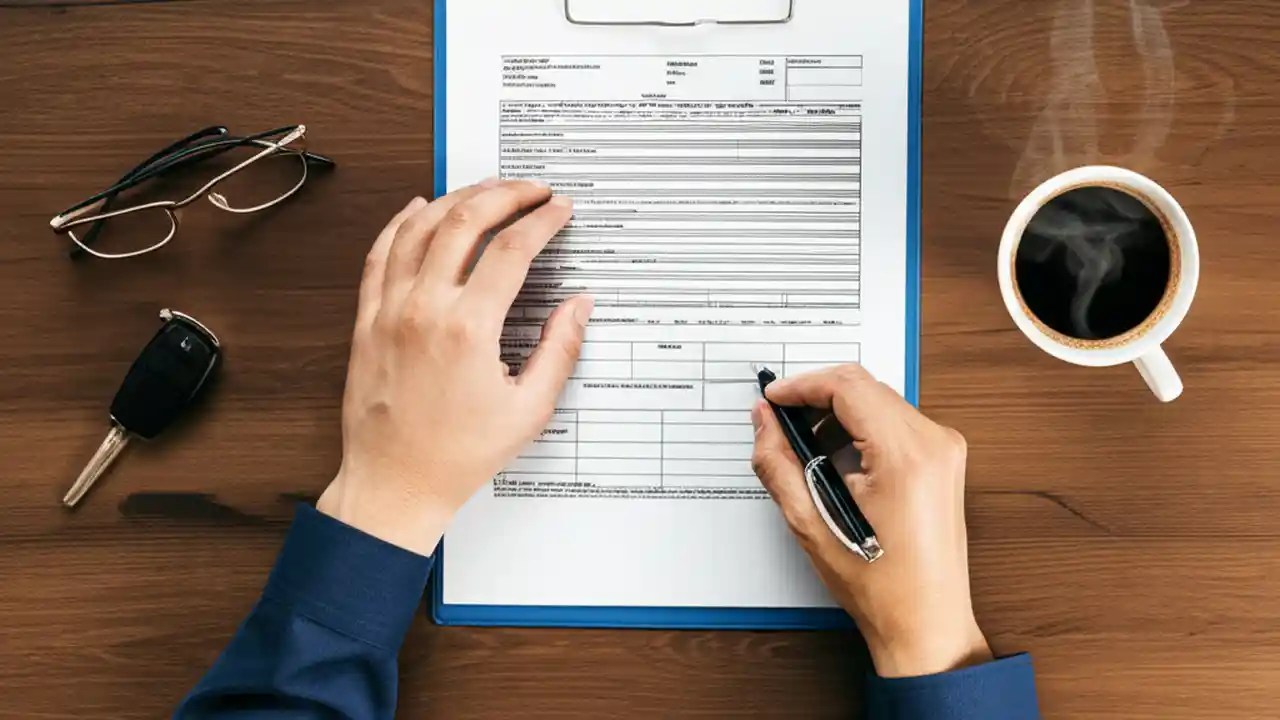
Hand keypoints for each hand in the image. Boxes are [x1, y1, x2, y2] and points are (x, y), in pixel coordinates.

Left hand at [317, 180, 593, 556]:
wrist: (394, 485)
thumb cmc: (458, 456)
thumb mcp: (528, 410)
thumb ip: (559, 350)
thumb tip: (579, 306)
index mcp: (468, 329)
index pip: (512, 249)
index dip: (542, 220)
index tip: (559, 209)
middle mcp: (424, 308)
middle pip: (465, 220)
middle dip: (505, 193)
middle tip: (531, 189)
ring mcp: (389, 310)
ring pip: (419, 227)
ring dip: (456, 198)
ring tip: (486, 190)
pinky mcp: (366, 320)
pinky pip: (380, 254)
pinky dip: (400, 223)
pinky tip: (418, 208)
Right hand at [750, 365, 992, 677]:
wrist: (927, 622)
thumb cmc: (880, 585)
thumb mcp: (810, 523)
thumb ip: (777, 463)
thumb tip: (764, 421)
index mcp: (906, 455)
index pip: (848, 387)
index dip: (802, 385)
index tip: (774, 398)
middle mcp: (934, 443)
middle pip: (865, 387)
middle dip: (817, 397)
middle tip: (782, 422)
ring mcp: (945, 449)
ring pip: (879, 401)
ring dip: (839, 413)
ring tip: (806, 447)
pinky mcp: (945, 459)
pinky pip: (896, 421)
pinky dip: (861, 428)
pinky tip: (837, 458)